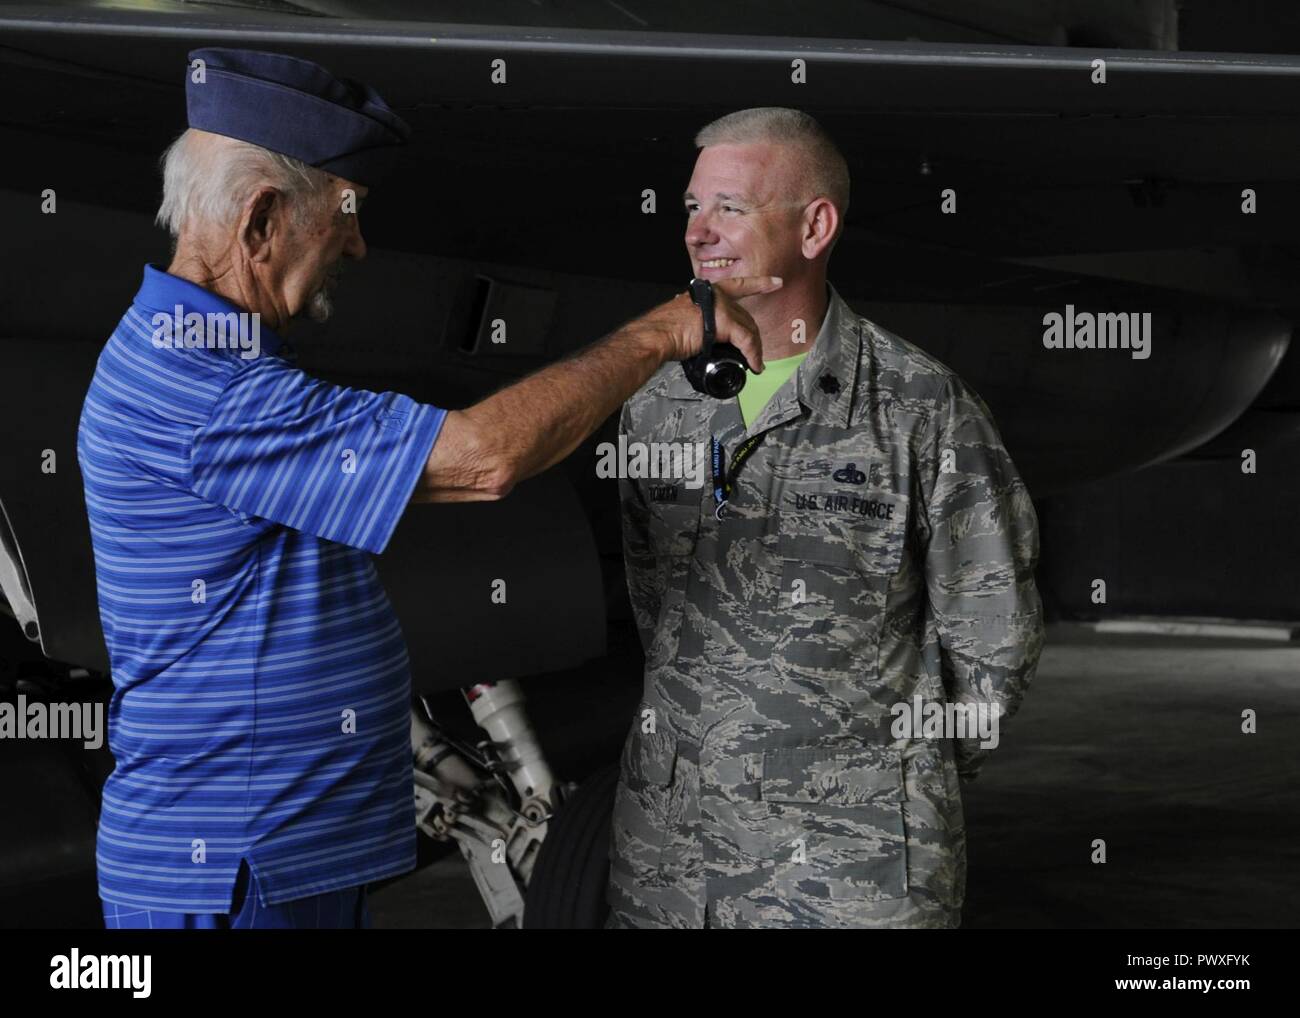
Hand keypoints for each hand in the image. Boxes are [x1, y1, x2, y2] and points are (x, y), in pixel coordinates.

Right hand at [639, 275, 781, 372]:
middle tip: (755, 354)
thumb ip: (700, 322)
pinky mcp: (724, 323)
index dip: (758, 284)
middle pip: (745, 316)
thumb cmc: (662, 331)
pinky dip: (752, 356)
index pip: (738, 285)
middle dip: (753, 337)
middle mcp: (716, 296)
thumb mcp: (685, 320)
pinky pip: (746, 342)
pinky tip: (754, 366)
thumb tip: (705, 338)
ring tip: (754, 364)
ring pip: (748, 329)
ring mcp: (721, 307)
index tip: (775, 282)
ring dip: (754, 349)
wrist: (656, 336)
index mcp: (707, 292)